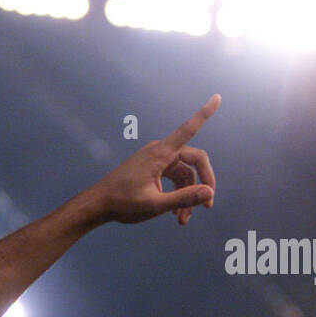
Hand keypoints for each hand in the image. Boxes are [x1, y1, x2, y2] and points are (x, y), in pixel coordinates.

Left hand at [90, 94, 219, 225]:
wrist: (98, 205)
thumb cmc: (122, 203)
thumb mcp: (155, 204)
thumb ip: (183, 199)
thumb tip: (209, 193)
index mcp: (159, 154)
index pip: (188, 129)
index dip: (204, 114)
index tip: (217, 97)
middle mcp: (159, 152)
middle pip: (194, 161)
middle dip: (202, 184)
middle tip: (208, 206)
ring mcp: (155, 160)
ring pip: (183, 174)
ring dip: (187, 195)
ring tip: (183, 220)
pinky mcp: (152, 170)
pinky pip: (173, 178)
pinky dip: (177, 194)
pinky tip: (175, 214)